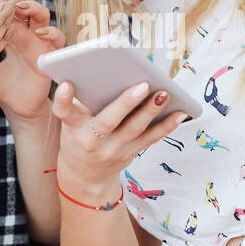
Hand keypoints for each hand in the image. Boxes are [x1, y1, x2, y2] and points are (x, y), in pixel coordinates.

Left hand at [0, 0, 66, 119]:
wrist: (14, 101)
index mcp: (5, 26)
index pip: (5, 3)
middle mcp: (23, 29)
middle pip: (25, 1)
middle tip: (7, 1)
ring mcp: (37, 39)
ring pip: (42, 13)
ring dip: (34, 7)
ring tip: (21, 8)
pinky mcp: (50, 52)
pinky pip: (58, 37)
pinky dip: (52, 32)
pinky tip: (40, 33)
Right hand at [50, 79, 188, 204]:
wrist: (85, 175)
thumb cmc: (79, 135)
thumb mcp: (72, 121)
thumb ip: (84, 100)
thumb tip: (110, 70)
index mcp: (73, 127)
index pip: (64, 113)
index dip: (63, 99)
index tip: (66, 83)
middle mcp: (92, 141)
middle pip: (108, 122)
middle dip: (126, 103)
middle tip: (142, 85)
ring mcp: (114, 149)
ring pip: (135, 129)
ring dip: (151, 111)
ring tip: (165, 93)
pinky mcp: (131, 153)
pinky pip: (151, 138)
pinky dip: (168, 125)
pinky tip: (182, 112)